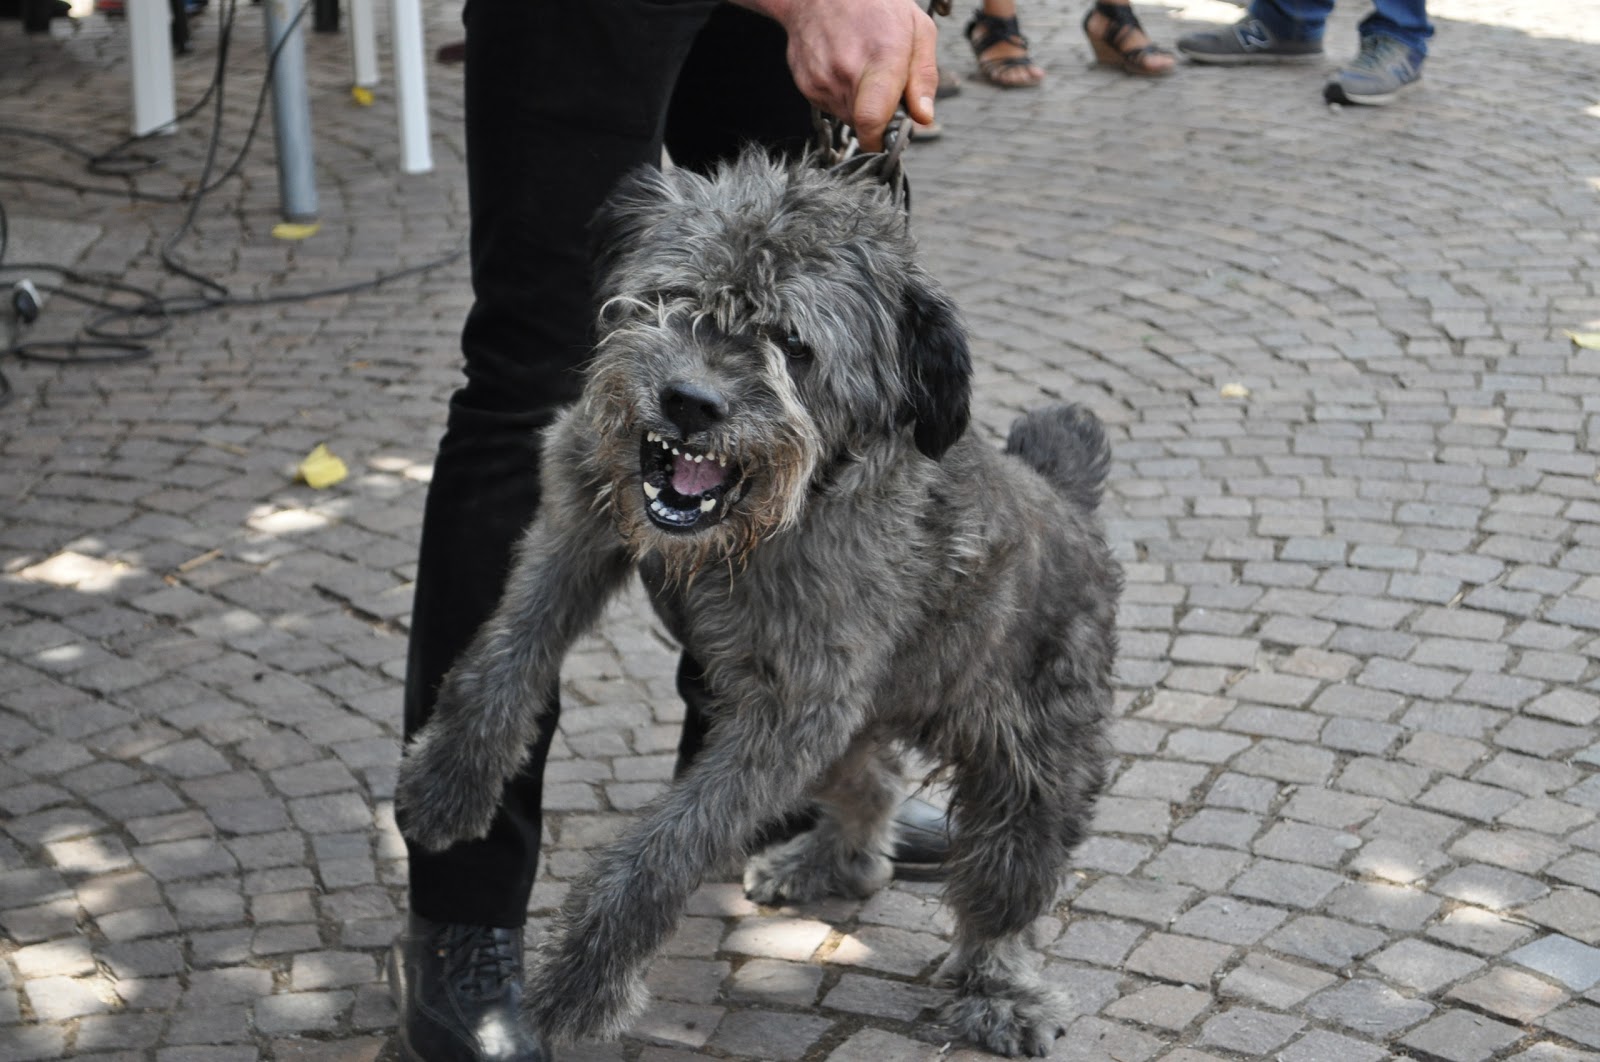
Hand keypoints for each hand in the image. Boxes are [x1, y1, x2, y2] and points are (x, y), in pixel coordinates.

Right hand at [738, 0, 938, 149]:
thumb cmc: (874, 4)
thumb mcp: (917, 29)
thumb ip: (924, 77)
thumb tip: (923, 116)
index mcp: (881, 57)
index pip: (873, 119)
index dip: (881, 139)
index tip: (888, 140)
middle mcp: (846, 72)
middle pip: (864, 122)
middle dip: (878, 114)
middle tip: (883, 85)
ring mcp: (821, 79)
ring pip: (847, 115)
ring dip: (859, 103)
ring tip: (862, 68)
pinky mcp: (806, 84)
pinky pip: (830, 105)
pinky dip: (840, 94)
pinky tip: (843, 65)